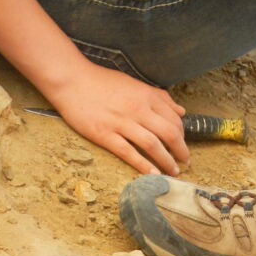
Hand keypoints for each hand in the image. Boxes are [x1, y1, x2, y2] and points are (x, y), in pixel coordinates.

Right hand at [49, 64, 189, 175]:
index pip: (174, 119)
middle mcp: (138, 110)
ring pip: (152, 145)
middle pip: (169, 134)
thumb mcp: (135, 84)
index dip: (183, 135)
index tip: (182, 144)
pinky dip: (144, 166)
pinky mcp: (105, 135)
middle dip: (180, 151)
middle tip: (184, 162)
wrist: (71, 80)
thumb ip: (159, 97)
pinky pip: (129, 153)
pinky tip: (154, 175)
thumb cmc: (102, 82)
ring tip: (174, 172)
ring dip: (167, 161)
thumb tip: (181, 111)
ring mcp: (121, 123)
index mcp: (146, 96)